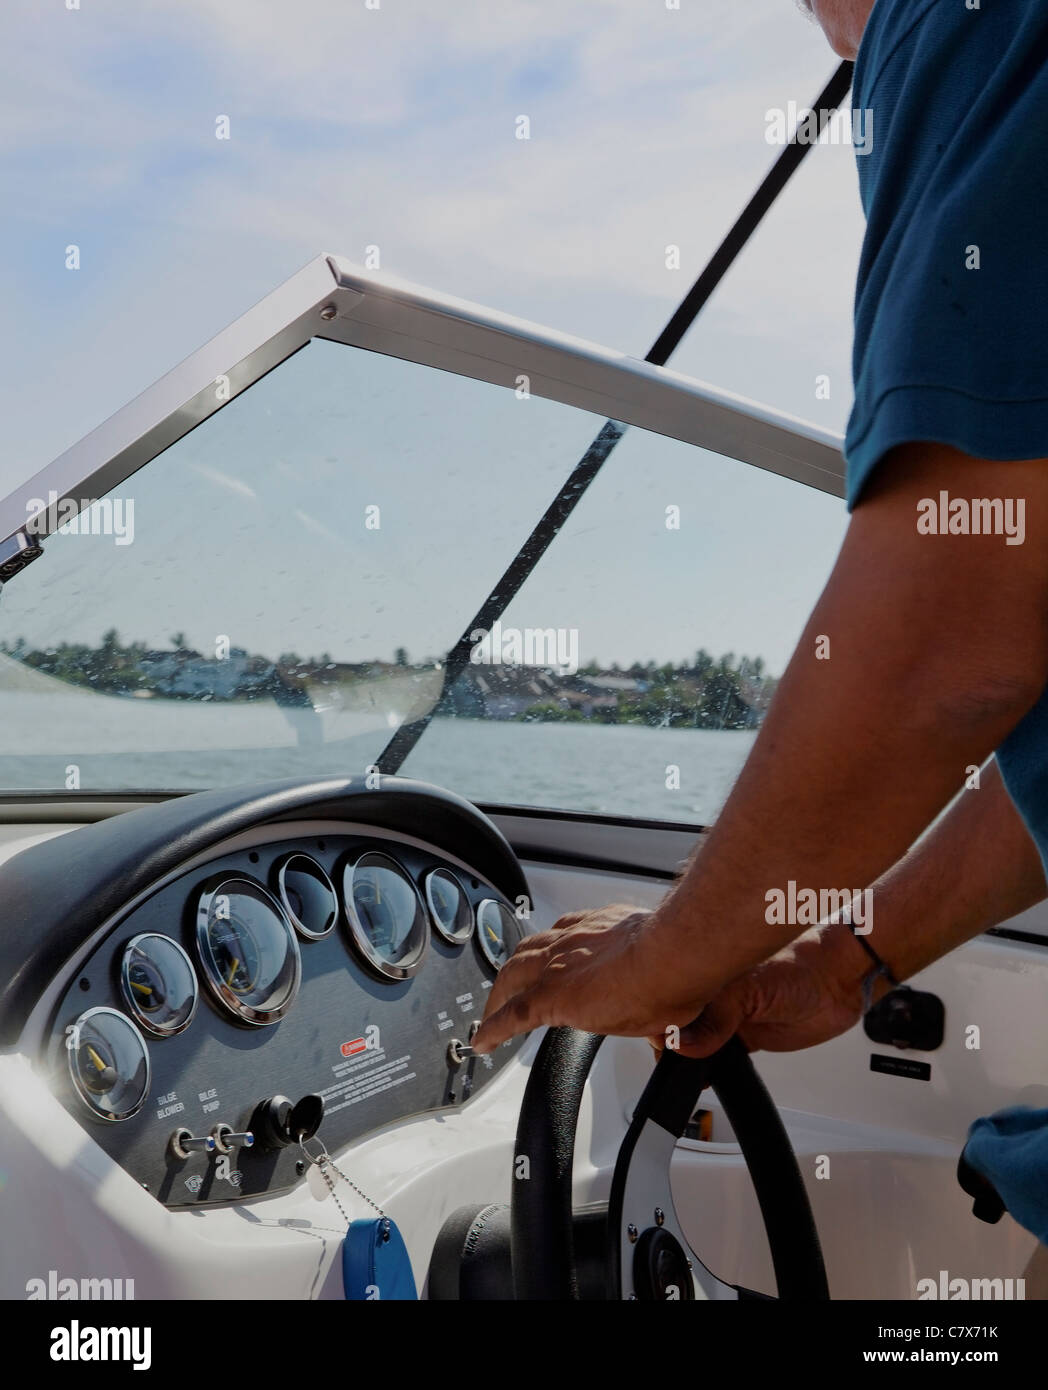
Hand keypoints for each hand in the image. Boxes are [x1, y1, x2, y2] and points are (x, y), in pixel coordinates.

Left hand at [471, 903, 708, 1053]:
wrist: (673, 955)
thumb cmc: (680, 959)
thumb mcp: (669, 971)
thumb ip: (665, 992)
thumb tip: (677, 1028)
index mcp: (601, 927)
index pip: (567, 935)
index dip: (555, 949)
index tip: (554, 961)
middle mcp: (575, 938)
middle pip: (531, 951)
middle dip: (517, 970)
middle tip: (509, 991)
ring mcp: (559, 965)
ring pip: (513, 976)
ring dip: (499, 996)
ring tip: (491, 1016)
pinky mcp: (551, 996)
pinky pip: (511, 1015)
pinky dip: (493, 1028)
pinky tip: (484, 1042)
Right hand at [654, 928, 863, 1058]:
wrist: (839, 981)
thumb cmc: (801, 964)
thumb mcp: (750, 986)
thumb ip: (716, 1016)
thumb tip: (682, 1044)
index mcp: (706, 968)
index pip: (668, 995)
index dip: (660, 1016)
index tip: (659, 1036)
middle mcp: (713, 991)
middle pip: (676, 1021)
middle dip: (670, 1039)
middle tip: (677, 1052)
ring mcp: (729, 1015)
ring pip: (694, 1042)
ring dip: (690, 1056)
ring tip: (692, 1064)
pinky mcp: (745, 1037)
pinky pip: (718, 1057)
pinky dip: (710, 1069)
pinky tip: (708, 1072)